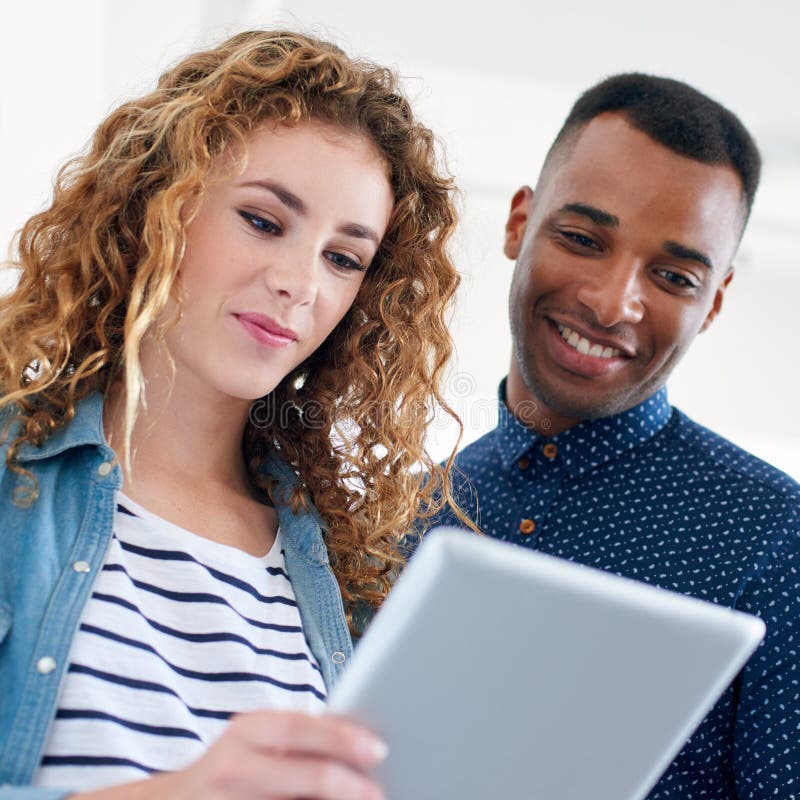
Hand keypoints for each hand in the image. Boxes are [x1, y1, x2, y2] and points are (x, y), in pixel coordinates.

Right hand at [72, 710, 386, 799]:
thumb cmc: (233, 769)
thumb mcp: (258, 740)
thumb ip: (301, 737)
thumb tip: (361, 738)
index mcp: (247, 730)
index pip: (300, 728)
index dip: (342, 738)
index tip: (378, 748)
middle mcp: (235, 766)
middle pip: (307, 775)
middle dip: (350, 786)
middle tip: (378, 792)